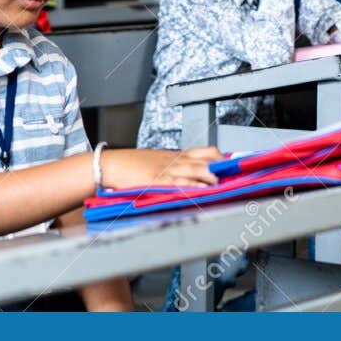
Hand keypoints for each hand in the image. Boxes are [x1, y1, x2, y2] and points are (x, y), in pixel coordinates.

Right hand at [103, 146, 222, 189]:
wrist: (108, 165)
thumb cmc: (128, 165)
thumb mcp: (153, 163)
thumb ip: (170, 167)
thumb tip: (187, 175)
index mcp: (172, 155)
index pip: (201, 151)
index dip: (217, 155)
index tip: (229, 161)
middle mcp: (171, 160)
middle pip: (201, 158)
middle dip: (218, 164)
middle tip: (232, 171)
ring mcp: (163, 170)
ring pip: (192, 169)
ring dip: (208, 174)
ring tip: (220, 180)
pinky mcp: (154, 181)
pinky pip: (175, 182)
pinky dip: (189, 185)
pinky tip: (199, 189)